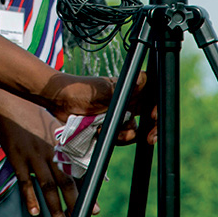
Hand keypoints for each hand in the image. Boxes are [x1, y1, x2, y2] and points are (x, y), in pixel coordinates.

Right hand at [0, 98, 81, 216]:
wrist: (9, 108)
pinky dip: (30, 198)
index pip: (78, 173)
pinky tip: (34, 212)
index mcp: (63, 145)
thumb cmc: (35, 119)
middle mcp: (51, 151)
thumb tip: (82, 162)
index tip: (94, 208)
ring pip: (47, 186)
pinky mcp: (18, 159)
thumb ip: (66, 145)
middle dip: (74, 204)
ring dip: (55, 208)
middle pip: (65, 181)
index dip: (87, 191)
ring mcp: (34, 156)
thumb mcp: (55, 127)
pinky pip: (25, 182)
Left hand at [42, 73, 156, 144]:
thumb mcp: (104, 88)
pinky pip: (120, 139)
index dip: (157, 109)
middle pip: (149, 118)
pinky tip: (101, 132)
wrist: (60, 102)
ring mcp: (118, 118)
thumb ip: (125, 87)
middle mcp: (127, 105)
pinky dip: (114, 139)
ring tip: (115, 132)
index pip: (152, 99)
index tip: (153, 116)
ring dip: (127, 135)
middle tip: (151, 138)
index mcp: (129, 91)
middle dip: (152, 129)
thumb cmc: (81, 89)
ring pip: (134, 131)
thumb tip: (143, 78)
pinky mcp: (109, 130)